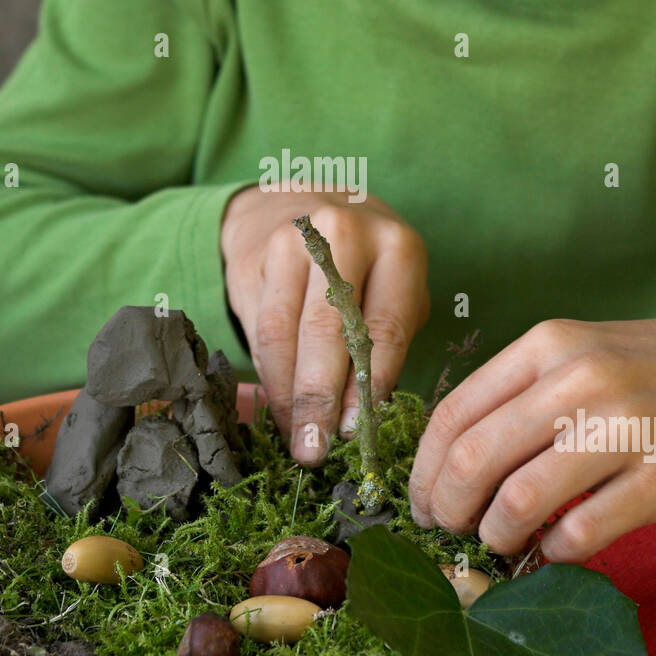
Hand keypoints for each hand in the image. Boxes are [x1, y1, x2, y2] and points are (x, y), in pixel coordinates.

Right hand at [220, 187, 429, 464]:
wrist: (306, 205)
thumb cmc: (367, 268)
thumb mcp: (394, 294)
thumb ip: (384, 347)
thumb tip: (358, 420)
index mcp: (398, 247)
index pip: (382, 327)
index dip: (367, 386)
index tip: (355, 432)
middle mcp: (346, 235)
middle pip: (327, 330)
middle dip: (320, 398)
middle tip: (315, 450)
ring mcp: (295, 241)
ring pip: (285, 332)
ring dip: (288, 395)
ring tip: (296, 440)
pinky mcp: (257, 255)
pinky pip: (260, 327)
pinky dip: (269, 374)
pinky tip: (279, 405)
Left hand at [409, 312, 655, 561]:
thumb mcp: (581, 353)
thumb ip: (520, 395)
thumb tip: (453, 464)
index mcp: (548, 346)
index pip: (454, 414)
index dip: (424, 470)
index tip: (421, 502)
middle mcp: (580, 381)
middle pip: (474, 460)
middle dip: (447, 509)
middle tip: (451, 530)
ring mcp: (625, 429)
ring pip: (519, 500)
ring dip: (496, 535)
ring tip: (500, 542)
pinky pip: (581, 533)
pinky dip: (553, 552)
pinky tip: (555, 548)